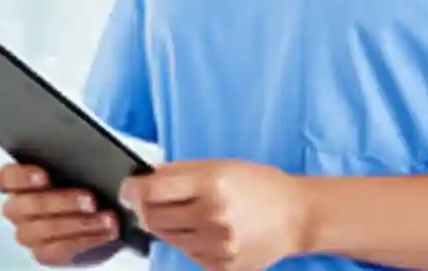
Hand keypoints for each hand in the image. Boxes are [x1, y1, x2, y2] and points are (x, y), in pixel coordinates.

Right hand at [0, 163, 122, 266]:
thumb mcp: (95, 162)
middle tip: (90, 199)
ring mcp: (32, 232)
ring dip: (74, 223)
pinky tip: (105, 230)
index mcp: (25, 179)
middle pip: (23, 207)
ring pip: (38, 230)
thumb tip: (98, 159)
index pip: (6, 178)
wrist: (114, 211)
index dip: (20, 177)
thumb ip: (86, 156)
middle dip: (59, 202)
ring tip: (105, 217)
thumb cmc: (96, 182)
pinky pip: (55, 250)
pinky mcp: (47, 252)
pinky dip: (82, 240)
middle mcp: (21, 207)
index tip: (44, 176)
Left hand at [118, 160, 310, 270]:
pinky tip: (208, 229)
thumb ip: (180, 172)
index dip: (133, 189)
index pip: (151, 192)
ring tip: (189, 213)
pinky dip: (189, 241)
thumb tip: (144, 181)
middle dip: (146, 208)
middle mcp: (213, 217)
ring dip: (168, 224)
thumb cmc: (261, 185)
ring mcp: (217, 246)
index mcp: (212, 184)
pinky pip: (187, 254)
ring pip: (167, 238)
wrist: (297, 216)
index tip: (130, 188)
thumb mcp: (221, 165)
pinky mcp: (221, 267)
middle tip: (154, 200)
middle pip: (152, 218)